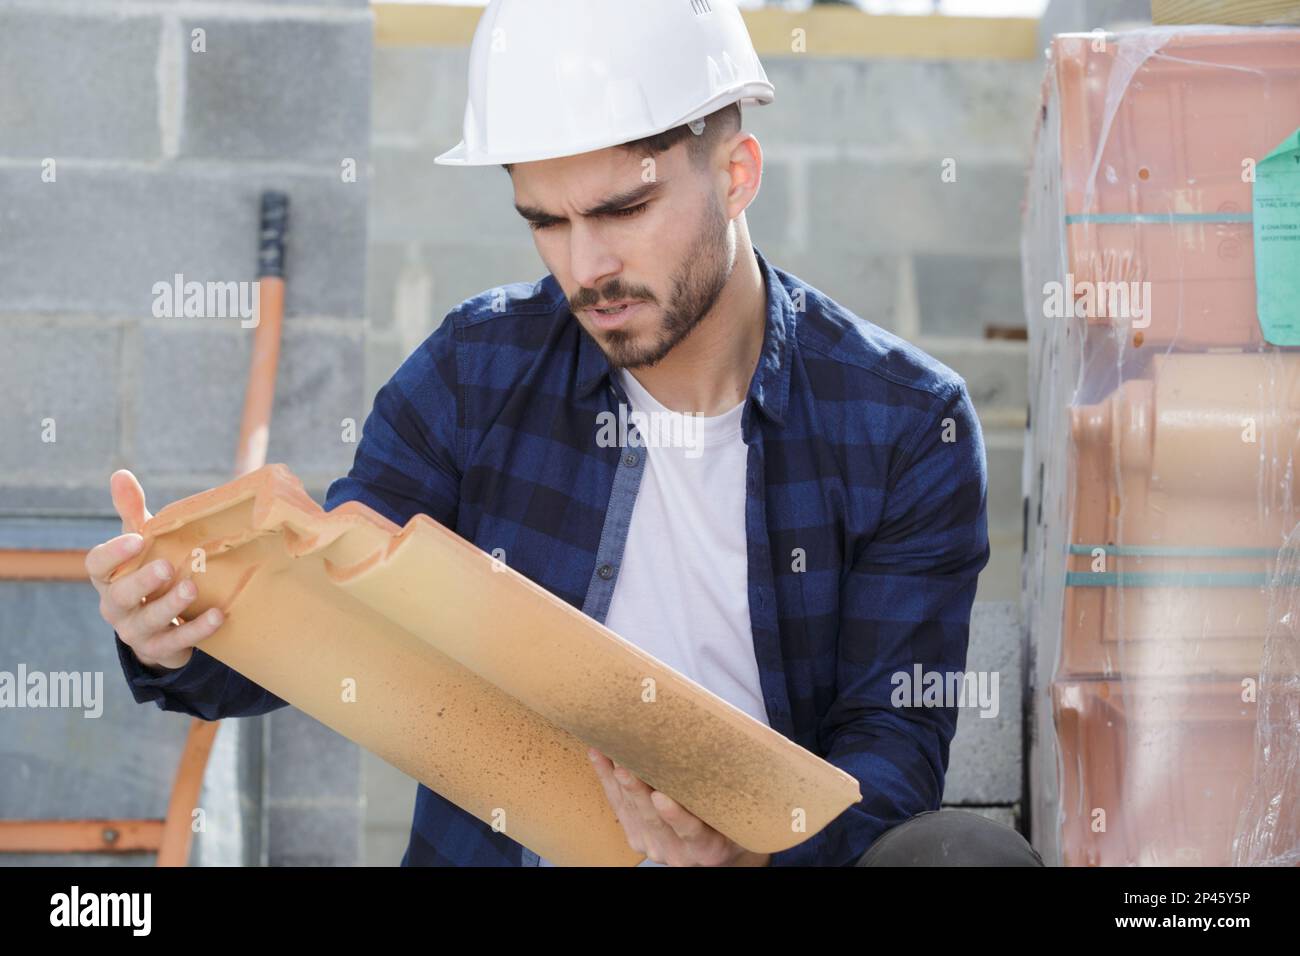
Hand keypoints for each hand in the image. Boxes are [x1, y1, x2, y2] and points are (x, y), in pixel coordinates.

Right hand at [86, 469, 222, 671]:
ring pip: (148, 620)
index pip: (96, 565)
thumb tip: (120, 474)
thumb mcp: (143, 544)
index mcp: (109, 578)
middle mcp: (116, 606)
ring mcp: (136, 631)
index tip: (136, 539)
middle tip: (166, 565)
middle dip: (142, 581)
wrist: (163, 627)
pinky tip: (218, 615)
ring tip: (191, 587)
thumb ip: (132, 512)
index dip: (113, 553)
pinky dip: (197, 629)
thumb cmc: (150, 573)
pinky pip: (177, 642)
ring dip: (170, 604)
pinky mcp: (161, 650)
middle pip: (120, 595)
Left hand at [588, 748, 770, 866]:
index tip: (662, 798)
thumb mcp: (734, 815)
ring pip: (633, 814)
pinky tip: (598, 756)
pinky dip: (607, 780)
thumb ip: (724, 792)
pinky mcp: (637, 838)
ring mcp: (655, 847)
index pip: (692, 833)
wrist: (717, 848)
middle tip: (627, 769)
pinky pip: (619, 809)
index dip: (676, 817)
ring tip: (611, 758)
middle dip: (637, 793)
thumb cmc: (729, 822)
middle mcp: (679, 853)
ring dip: (619, 784)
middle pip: (655, 821)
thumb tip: (722, 746)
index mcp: (708, 848)